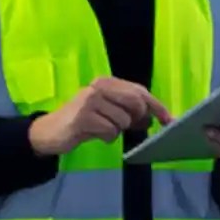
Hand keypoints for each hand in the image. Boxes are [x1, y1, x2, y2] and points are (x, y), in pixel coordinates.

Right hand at [29, 77, 172, 155]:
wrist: (50, 132)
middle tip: (126, 125)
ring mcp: (90, 100)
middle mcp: (99, 86)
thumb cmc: (83, 121)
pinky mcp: (83, 117)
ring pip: (123, 120)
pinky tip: (94, 134)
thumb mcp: (107, 112)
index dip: (156, 105)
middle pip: (135, 102)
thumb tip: (155, 117)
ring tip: (100, 128)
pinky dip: (106, 137)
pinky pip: (110, 132)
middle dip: (136, 118)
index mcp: (107, 82)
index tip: (169, 119)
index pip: (139, 91)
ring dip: (116, 130)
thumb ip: (129, 110)